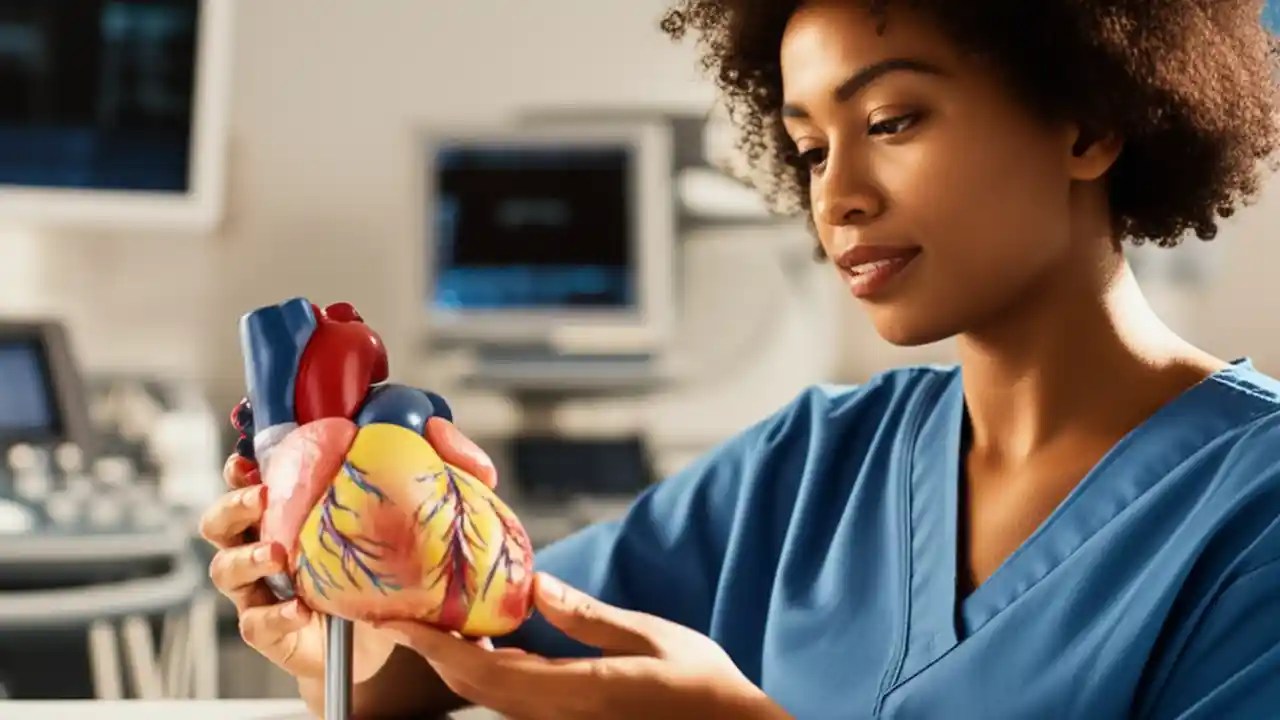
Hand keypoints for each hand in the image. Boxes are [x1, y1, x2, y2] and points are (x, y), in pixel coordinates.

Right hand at [199, 451, 397, 682]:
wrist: (366, 638)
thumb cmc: (358, 576)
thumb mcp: (360, 531)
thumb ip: (354, 496)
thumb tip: (372, 444)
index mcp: (273, 523)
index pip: (241, 490)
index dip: (235, 475)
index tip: (243, 463)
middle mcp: (255, 554)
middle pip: (218, 525)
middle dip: (232, 507)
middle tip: (260, 499)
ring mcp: (255, 593)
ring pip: (225, 570)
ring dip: (249, 558)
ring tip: (277, 555)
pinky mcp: (265, 631)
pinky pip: (256, 622)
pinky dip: (276, 614)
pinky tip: (299, 609)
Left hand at [378, 573, 792, 719]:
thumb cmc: (701, 688)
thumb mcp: (650, 639)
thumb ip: (587, 617)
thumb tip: (535, 583)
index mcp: (572, 693)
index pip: (480, 672)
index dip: (431, 646)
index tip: (394, 620)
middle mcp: (556, 716)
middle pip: (472, 688)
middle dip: (429, 650)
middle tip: (400, 609)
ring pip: (487, 697)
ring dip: (454, 659)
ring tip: (434, 616)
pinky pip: (511, 699)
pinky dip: (485, 670)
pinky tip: (488, 640)